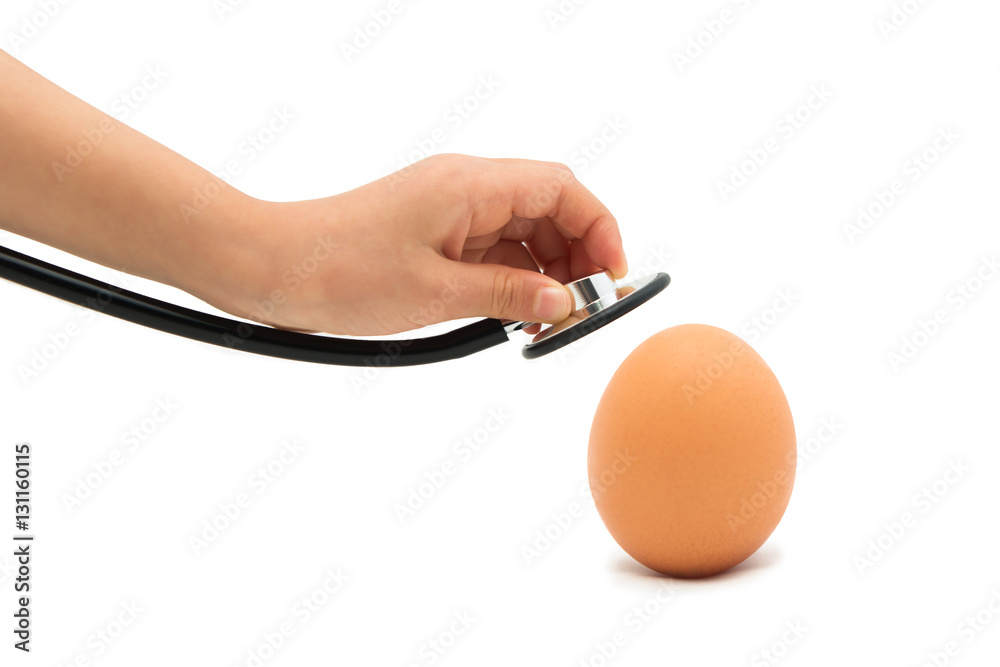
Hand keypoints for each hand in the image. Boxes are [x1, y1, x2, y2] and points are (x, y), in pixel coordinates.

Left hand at [208, 154, 627, 335]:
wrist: (272, 269)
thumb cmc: (341, 271)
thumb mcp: (437, 293)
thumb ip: (510, 295)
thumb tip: (565, 303)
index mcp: (472, 185)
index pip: (562, 190)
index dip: (600, 230)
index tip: (611, 279)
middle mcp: (466, 188)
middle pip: (549, 212)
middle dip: (575, 260)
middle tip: (579, 314)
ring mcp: (450, 211)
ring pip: (522, 235)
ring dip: (544, 276)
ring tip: (546, 324)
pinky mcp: (434, 235)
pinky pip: (491, 252)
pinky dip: (511, 281)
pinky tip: (513, 317)